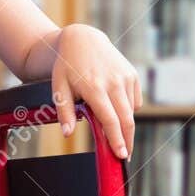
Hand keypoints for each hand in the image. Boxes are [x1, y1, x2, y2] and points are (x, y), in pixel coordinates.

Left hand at [48, 24, 140, 159]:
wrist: (83, 39)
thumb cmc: (67, 66)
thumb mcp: (59, 88)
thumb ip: (65, 112)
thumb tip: (67, 133)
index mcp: (94, 87)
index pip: (110, 120)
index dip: (117, 140)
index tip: (121, 155)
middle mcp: (113, 82)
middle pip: (126, 120)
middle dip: (127, 141)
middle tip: (124, 156)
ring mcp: (125, 77)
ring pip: (130, 111)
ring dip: (124, 124)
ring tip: (112, 128)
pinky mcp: (132, 75)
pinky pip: (134, 101)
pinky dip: (127, 109)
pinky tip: (114, 104)